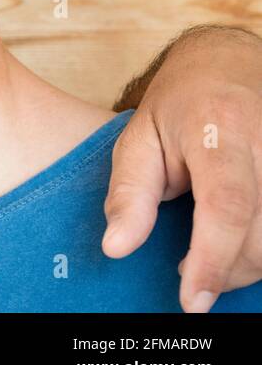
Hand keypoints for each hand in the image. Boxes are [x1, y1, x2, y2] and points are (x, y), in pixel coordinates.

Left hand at [102, 27, 261, 311]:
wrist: (227, 65)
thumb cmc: (177, 107)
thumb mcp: (138, 140)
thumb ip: (128, 195)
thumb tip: (116, 248)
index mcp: (218, 130)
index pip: (225, 204)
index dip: (213, 259)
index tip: (193, 299)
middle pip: (261, 232)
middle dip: (227, 269)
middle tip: (191, 274)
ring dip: (249, 264)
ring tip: (212, 255)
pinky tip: (239, 242)